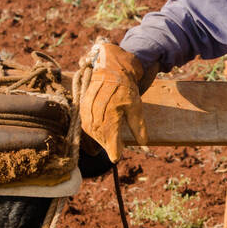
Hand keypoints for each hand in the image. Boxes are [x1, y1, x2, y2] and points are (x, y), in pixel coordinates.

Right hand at [79, 42, 148, 160]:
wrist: (112, 69)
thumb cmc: (127, 89)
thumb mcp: (136, 107)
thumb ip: (138, 126)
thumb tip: (143, 143)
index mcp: (112, 112)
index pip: (111, 137)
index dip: (113, 150)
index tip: (116, 158)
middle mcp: (98, 111)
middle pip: (101, 136)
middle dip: (108, 145)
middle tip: (116, 150)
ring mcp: (88, 108)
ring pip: (92, 131)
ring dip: (100, 139)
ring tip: (109, 142)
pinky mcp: (83, 105)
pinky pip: (85, 123)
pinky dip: (93, 131)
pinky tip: (100, 133)